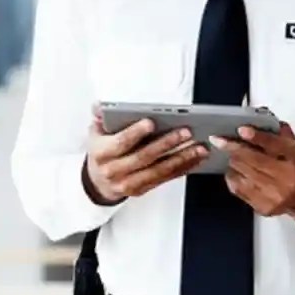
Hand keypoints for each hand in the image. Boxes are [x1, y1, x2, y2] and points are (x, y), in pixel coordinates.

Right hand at [83, 105, 207, 203]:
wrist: (98, 182)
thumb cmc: (102, 152)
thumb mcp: (95, 133)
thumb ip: (101, 117)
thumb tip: (100, 105)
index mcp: (101, 153)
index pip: (120, 143)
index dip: (135, 133)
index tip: (151, 122)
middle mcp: (114, 170)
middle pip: (144, 157)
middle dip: (166, 143)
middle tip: (185, 132)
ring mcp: (128, 183)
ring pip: (158, 171)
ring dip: (181, 159)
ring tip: (199, 147)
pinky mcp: (142, 190)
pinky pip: (165, 179)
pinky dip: (183, 169)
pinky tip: (195, 159)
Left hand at [211, 123, 294, 231]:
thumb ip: (281, 134)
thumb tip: (263, 121)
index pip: (275, 145)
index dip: (257, 137)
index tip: (242, 130)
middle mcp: (285, 179)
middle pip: (253, 160)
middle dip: (234, 148)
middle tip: (221, 140)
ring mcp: (274, 195)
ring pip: (243, 173)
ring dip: (234, 161)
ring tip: (232, 155)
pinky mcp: (264, 206)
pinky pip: (239, 189)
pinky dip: (233, 177)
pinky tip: (236, 171)